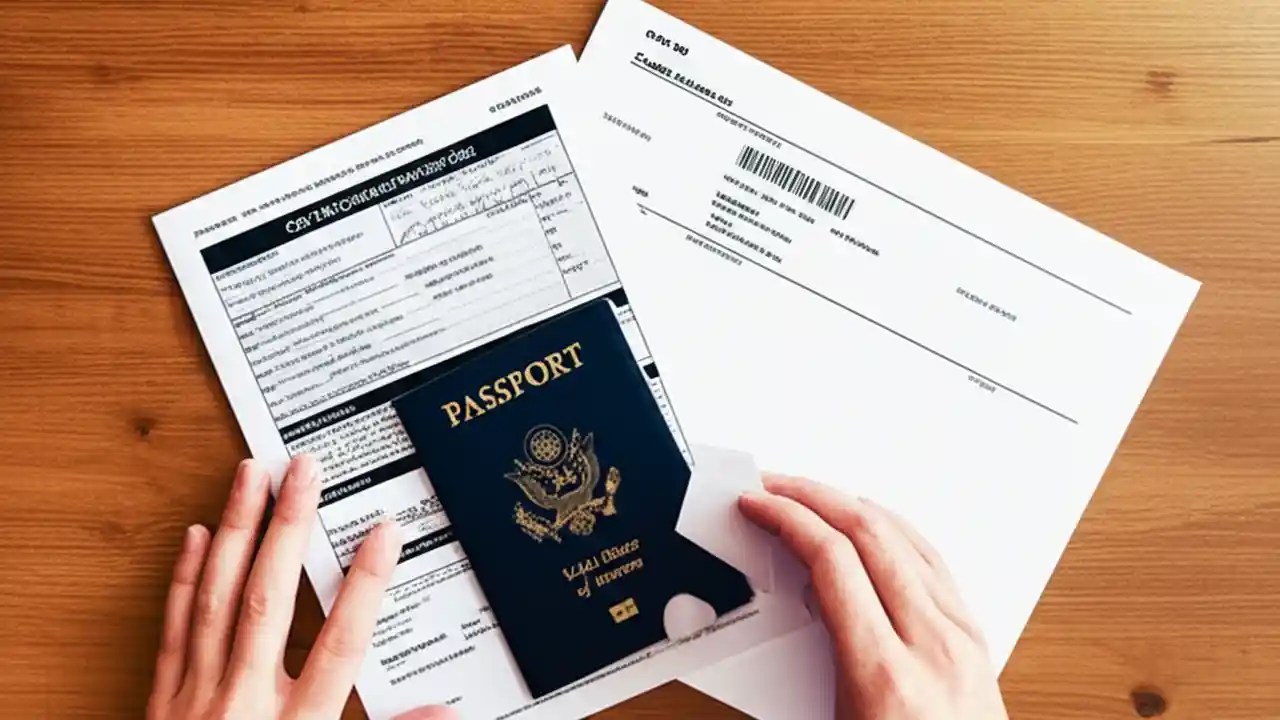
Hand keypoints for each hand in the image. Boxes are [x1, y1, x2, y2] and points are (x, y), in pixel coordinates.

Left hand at [148, 455, 455, 719]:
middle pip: (269, 601)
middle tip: (303, 469)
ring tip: (250, 475)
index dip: (367, 584)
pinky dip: (185, 578)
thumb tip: (446, 712)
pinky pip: (175, 627)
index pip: (341, 644)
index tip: (386, 531)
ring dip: (236, 530)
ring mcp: (198, 698)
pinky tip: (196, 534)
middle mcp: (246, 704)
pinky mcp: (164, 700)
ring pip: (217, 599)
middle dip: (289, 528)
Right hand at [740, 475, 1006, 719]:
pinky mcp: (976, 635)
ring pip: (903, 535)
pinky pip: (931, 558)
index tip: (758, 504)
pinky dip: (890, 529)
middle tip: (774, 486)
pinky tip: (870, 528)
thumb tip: (799, 594)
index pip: (831, 560)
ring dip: (851, 504)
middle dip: (813, 496)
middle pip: (867, 532)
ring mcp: (960, 634)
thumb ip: (814, 653)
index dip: (787, 518)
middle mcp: (931, 643)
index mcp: (885, 673)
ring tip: (813, 498)